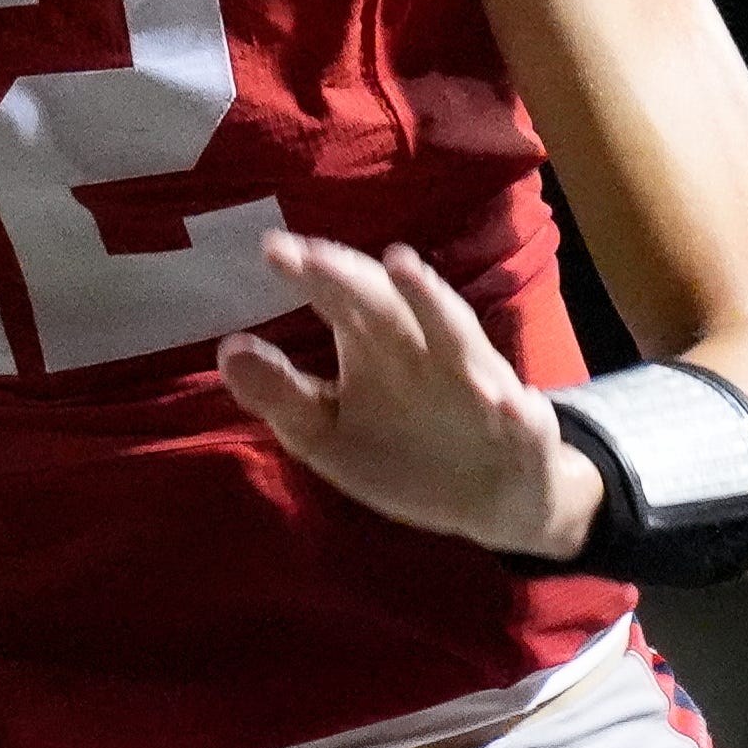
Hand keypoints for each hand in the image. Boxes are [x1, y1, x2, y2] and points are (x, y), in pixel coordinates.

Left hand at [217, 232, 602, 560]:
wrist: (491, 498)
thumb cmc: (403, 451)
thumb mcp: (328, 433)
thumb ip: (281, 395)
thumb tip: (227, 349)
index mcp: (377, 344)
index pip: (340, 298)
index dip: (310, 273)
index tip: (273, 250)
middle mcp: (424, 348)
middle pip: (388, 304)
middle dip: (356, 279)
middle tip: (318, 258)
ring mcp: (474, 382)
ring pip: (455, 335)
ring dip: (434, 303)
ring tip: (406, 270)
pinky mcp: (519, 427)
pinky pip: (518, 415)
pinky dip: (515, 407)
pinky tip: (506, 401)